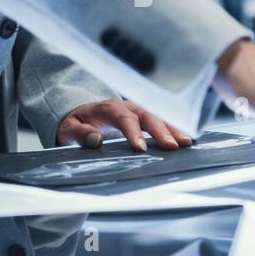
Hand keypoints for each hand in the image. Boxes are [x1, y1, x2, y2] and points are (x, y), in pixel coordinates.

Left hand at [58, 99, 192, 150]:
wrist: (80, 116)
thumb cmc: (75, 125)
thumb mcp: (68, 130)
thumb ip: (80, 134)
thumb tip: (96, 138)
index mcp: (107, 108)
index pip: (123, 117)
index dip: (133, 132)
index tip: (141, 149)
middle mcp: (127, 106)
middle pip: (147, 115)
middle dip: (161, 130)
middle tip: (173, 146)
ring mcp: (139, 111)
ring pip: (159, 116)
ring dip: (173, 129)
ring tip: (187, 142)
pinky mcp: (146, 118)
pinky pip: (162, 121)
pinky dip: (175, 129)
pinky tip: (186, 139)